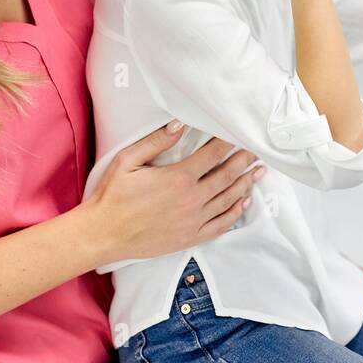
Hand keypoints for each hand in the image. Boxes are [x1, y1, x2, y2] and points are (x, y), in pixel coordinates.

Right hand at [87, 122, 264, 262]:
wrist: (104, 233)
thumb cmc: (113, 195)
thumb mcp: (128, 160)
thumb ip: (156, 141)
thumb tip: (180, 124)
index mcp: (179, 178)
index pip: (212, 155)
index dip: (228, 142)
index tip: (239, 133)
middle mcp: (192, 199)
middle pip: (227, 176)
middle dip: (244, 161)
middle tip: (257, 151)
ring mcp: (194, 221)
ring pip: (228, 199)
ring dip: (246, 184)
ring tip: (258, 172)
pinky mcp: (191, 237)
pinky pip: (221, 225)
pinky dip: (235, 213)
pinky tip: (243, 203)